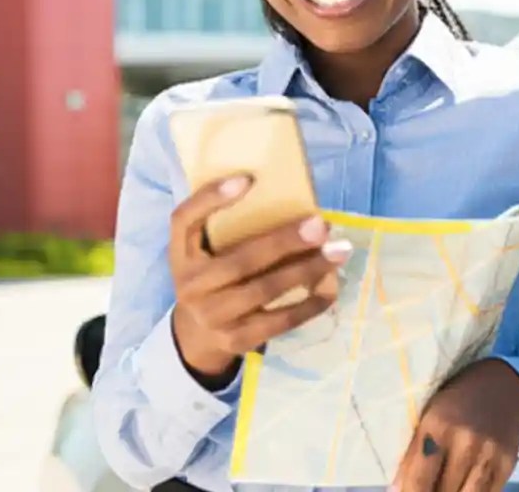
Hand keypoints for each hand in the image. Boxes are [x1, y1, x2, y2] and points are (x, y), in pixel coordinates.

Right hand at [168, 175, 351, 384]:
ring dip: (306, 270)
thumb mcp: (202, 250)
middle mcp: (190, 285)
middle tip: (321, 225)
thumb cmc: (211, 275)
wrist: (197, 334)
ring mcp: (212, 317)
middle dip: (285, 242)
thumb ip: (224, 224)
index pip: (185, 221)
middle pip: (239, 261)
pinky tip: (330, 288)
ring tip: (338, 252)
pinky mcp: (237, 340)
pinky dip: (309, 305)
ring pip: (263, 291)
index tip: (249, 178)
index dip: (212, 198)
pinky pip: (278, 322)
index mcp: (180, 253)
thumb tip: (291, 196)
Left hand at [393, 359, 518, 491]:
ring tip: (443, 488)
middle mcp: (465, 442)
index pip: (419, 480)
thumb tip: (396, 489)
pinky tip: (462, 488)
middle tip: (425, 490)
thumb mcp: (427, 419)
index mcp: (437, 426)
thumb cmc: (454, 404)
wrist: (499, 387)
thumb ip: (413, 454)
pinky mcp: (508, 464)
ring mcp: (489, 455)